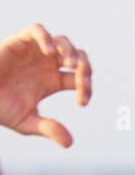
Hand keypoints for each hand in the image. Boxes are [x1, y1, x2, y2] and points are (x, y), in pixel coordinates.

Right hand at [0, 24, 91, 146]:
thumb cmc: (1, 108)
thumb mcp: (27, 122)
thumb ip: (48, 129)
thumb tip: (70, 143)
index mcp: (54, 81)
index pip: (80, 79)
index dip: (86, 88)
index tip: (82, 102)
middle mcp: (48, 64)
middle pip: (78, 58)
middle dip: (85, 68)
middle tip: (82, 82)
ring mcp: (35, 51)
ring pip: (62, 41)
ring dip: (70, 51)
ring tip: (70, 65)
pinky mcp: (19, 42)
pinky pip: (37, 30)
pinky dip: (45, 38)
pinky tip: (48, 52)